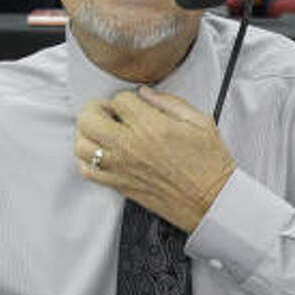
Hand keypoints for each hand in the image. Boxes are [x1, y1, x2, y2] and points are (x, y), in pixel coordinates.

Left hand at [74, 86, 234, 232]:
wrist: (212, 201)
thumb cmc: (210, 165)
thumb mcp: (200, 123)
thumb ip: (170, 103)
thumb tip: (146, 93)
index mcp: (153, 127)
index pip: (120, 100)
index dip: (127, 98)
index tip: (135, 104)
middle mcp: (131, 147)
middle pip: (89, 118)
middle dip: (96, 108)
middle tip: (109, 111)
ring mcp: (121, 168)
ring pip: (81, 144)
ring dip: (88, 133)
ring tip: (103, 131)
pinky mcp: (120, 185)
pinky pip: (87, 170)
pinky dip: (87, 159)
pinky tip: (100, 153)